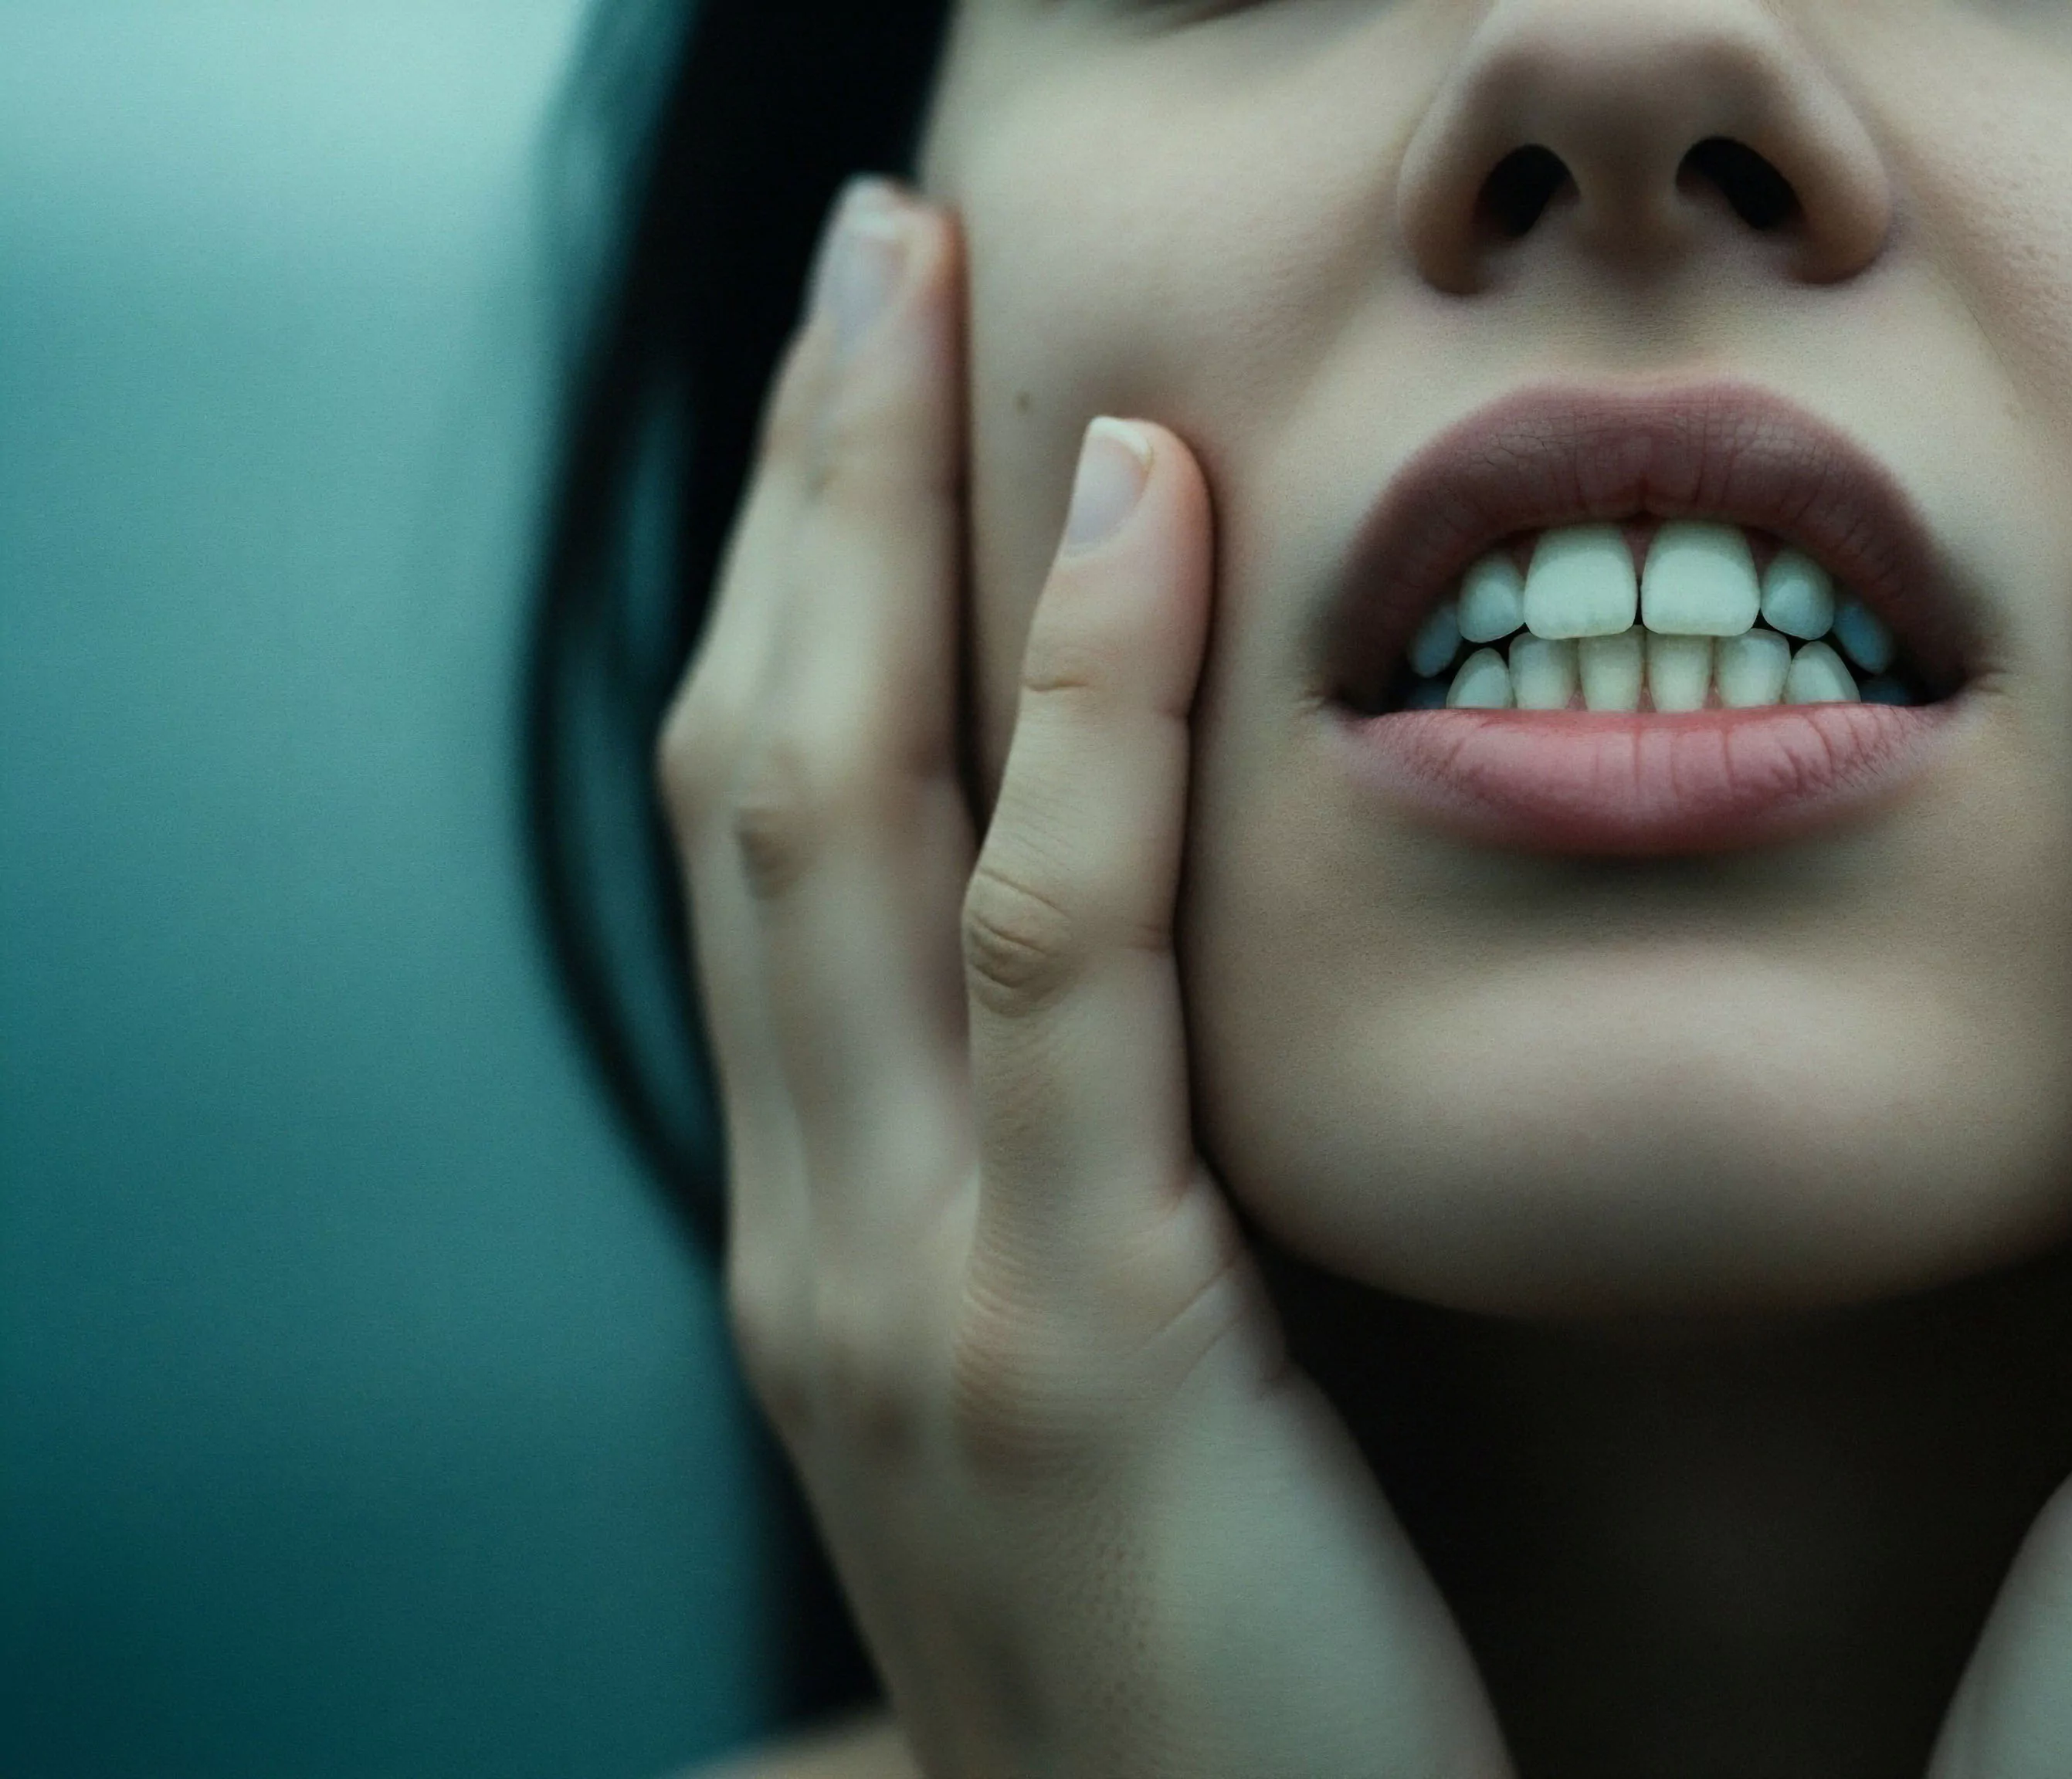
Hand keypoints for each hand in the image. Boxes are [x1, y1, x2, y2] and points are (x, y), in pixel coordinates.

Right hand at [656, 181, 1508, 1778]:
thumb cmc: (1242, 1662)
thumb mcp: (1124, 1396)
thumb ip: (1105, 1193)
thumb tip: (1175, 989)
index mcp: (838, 1241)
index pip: (781, 845)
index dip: (807, 584)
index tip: (879, 382)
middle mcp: (819, 1244)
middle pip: (761, 776)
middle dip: (802, 493)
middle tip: (871, 252)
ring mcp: (912, 1299)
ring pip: (853, 825)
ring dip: (892, 528)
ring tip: (950, 291)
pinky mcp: (1078, 1352)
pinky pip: (1060, 970)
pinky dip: (1084, 716)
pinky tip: (1137, 516)